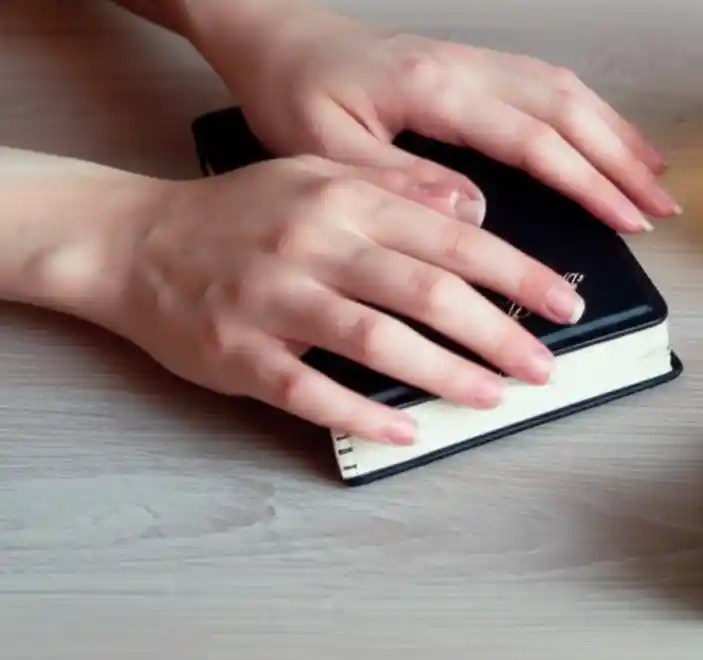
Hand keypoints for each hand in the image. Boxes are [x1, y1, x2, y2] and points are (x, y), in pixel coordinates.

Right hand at [100, 155, 585, 444]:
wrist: (132, 241)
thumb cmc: (238, 215)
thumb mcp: (318, 176)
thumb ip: (397, 190)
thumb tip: (473, 209)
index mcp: (344, 200)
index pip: (452, 240)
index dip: (516, 275)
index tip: (562, 303)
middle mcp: (315, 243)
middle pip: (427, 291)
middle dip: (498, 332)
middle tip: (543, 364)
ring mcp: (275, 299)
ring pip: (377, 340)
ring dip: (445, 373)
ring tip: (492, 396)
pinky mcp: (240, 351)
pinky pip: (310, 390)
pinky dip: (362, 413)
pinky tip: (405, 432)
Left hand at [187, 1, 678, 232]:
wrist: (273, 36)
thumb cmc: (291, 90)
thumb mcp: (322, 150)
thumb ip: (397, 181)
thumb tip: (475, 211)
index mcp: (433, 88)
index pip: (533, 139)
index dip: (588, 183)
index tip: (627, 220)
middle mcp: (465, 66)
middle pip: (567, 109)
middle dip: (621, 162)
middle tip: (660, 209)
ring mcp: (474, 59)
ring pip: (567, 89)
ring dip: (616, 133)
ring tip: (654, 177)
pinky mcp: (472, 64)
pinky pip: (548, 81)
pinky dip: (591, 111)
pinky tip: (606, 136)